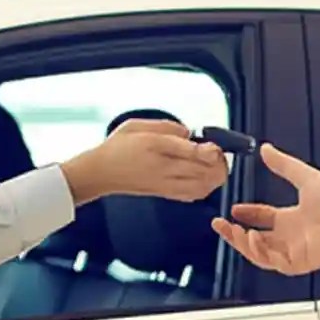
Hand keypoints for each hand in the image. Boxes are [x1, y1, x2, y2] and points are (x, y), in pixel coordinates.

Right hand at [61, 118, 228, 204]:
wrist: (100, 173)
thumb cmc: (118, 147)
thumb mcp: (137, 125)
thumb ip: (166, 126)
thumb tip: (190, 133)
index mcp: (156, 147)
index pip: (190, 151)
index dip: (211, 150)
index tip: (216, 145)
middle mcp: (163, 168)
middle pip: (205, 172)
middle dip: (219, 162)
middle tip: (217, 151)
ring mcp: (166, 184)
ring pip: (204, 186)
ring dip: (216, 175)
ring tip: (213, 162)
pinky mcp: (166, 194)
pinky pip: (195, 194)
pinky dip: (207, 185)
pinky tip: (204, 175)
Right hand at [210, 144, 319, 274]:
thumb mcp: (304, 176)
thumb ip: (283, 165)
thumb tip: (266, 149)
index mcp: (293, 218)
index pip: (263, 220)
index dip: (247, 215)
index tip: (232, 209)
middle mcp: (291, 236)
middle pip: (256, 240)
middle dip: (234, 234)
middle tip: (220, 225)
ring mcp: (294, 250)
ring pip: (259, 253)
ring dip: (242, 243)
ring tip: (232, 230)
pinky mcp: (298, 262)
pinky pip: (272, 262)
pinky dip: (258, 251)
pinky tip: (251, 237)